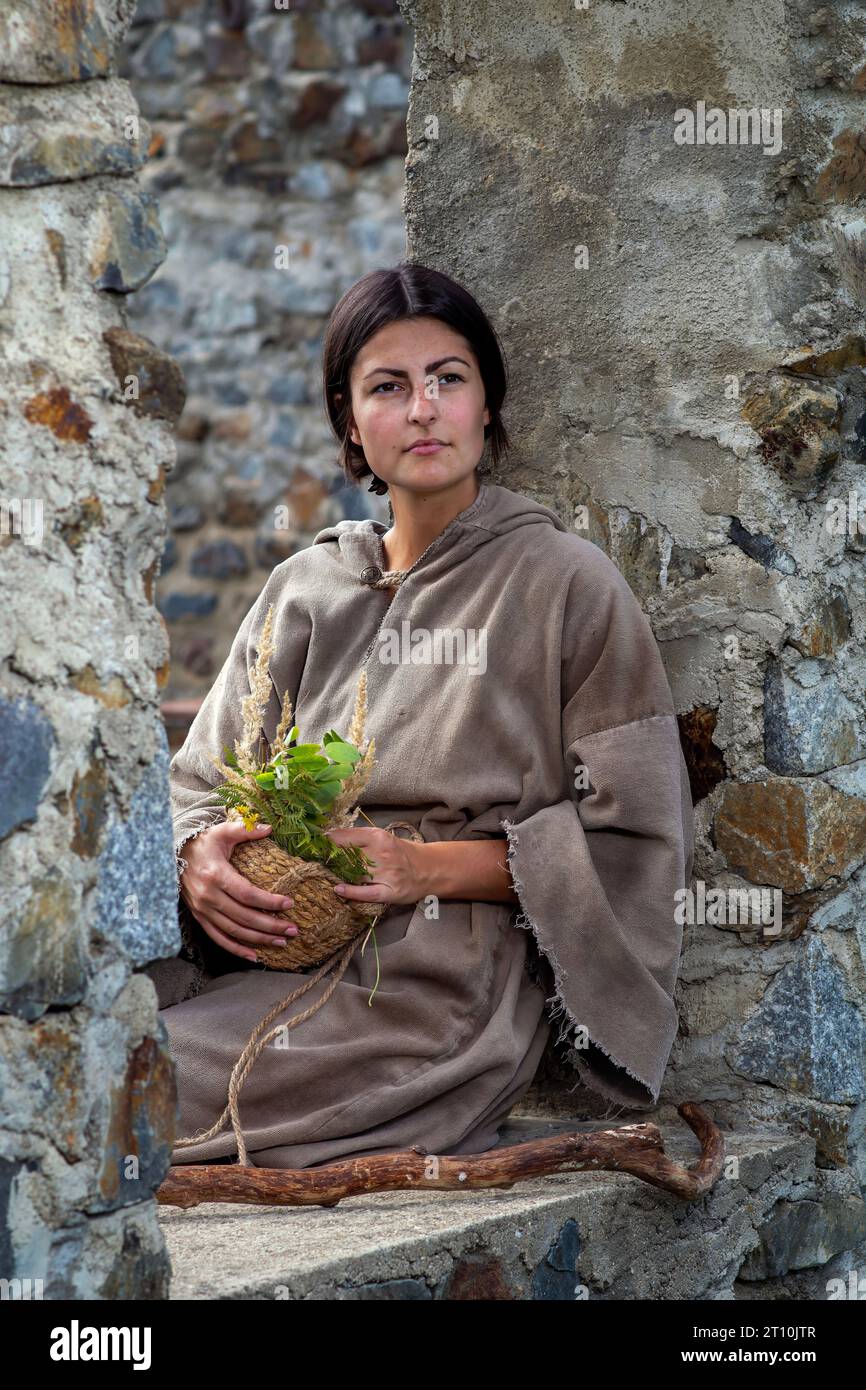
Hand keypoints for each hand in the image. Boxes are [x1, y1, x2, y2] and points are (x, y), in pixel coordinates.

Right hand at [179, 820, 299, 962]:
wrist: (174, 854)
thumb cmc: (203, 843)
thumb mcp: (222, 831)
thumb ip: (245, 829)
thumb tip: (269, 828)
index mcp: (216, 875)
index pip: (247, 894)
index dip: (269, 901)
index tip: (289, 903)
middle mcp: (209, 896)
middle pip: (244, 917)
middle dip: (271, 925)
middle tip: (293, 930)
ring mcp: (203, 910)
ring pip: (234, 931)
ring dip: (259, 939)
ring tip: (282, 942)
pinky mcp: (200, 917)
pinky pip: (219, 938)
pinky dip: (236, 949)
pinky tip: (255, 956)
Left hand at [322, 826, 428, 906]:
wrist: (428, 868)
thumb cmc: (400, 852)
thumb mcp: (381, 838)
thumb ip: (357, 838)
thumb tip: (327, 838)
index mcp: (378, 837)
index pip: (344, 837)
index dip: (326, 841)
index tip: (312, 844)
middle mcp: (382, 854)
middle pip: (346, 856)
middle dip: (328, 859)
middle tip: (312, 861)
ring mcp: (386, 874)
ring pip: (354, 874)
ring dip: (337, 875)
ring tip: (323, 874)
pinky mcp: (389, 891)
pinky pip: (366, 893)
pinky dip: (351, 892)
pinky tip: (339, 890)